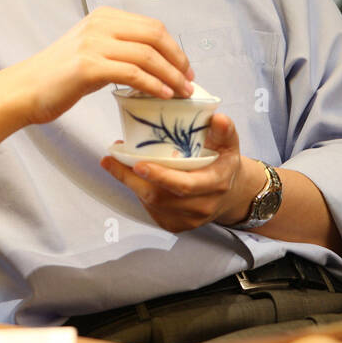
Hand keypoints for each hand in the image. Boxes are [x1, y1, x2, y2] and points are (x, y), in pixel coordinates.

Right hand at [9, 6, 194, 126]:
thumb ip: (118, 48)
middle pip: (155, 35)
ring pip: (147, 55)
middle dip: (178, 60)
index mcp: (103, 17)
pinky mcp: (89, 66)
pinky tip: (162, 95)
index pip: (152, 26)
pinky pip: (132, 73)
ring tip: (182, 92)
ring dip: (171, 75)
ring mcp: (94, 44)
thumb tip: (155, 63)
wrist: (26, 89)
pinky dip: (153, 85)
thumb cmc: (59, 76)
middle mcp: (100, 24)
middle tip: (189, 82)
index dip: (174, 48)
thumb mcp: (91, 51)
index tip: (185, 69)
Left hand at [100, 112, 257, 232]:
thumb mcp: (229, 144)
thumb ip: (223, 130)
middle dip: (132, 179)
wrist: (229, 193)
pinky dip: (138, 192)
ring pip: (151, 204)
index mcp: (214, 184)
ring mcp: (188, 220)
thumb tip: (217, 117)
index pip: (184, 185)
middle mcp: (201, 206)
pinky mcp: (175, 225)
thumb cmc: (223, 163)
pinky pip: (151, 210)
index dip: (160, 176)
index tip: (138, 164)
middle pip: (160, 197)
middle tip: (112, 160)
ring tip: (116, 162)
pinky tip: (131, 176)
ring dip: (131, 183)